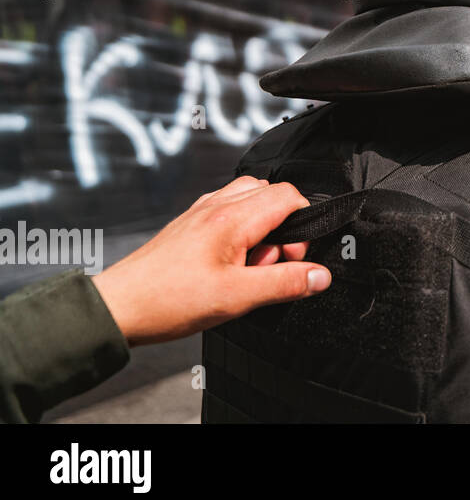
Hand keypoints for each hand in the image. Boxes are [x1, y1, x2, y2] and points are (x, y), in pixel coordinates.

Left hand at [92, 177, 330, 345]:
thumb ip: (284, 284)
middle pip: (271, 192)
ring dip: (261, 226)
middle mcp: (217, 206)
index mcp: (232, 218)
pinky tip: (230, 261)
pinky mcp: (190, 223)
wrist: (119, 307)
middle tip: (268, 264)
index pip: (289, 195)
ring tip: (249, 263)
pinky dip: (240, 229)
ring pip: (249, 198)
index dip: (302, 225)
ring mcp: (201, 212)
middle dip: (283, 226)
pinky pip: (228, 209)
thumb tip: (319, 276)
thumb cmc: (168, 301)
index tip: (292, 258)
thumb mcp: (237, 298)